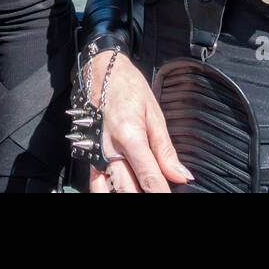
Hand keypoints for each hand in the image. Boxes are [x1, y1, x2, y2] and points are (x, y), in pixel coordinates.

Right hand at [82, 51, 193, 192]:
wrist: (101, 71)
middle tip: (159, 194)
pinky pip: (95, 183)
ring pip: (106, 191)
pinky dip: (106, 192)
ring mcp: (95, 153)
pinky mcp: (87, 154)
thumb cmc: (128, 87)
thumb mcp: (153, 113)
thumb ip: (165, 150)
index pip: (149, 176)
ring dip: (123, 194)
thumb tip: (180, 175)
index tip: (171, 197)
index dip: (163, 193)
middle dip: (144, 196)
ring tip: (140, 193)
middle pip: (127, 189)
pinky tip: (119, 192)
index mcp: (129, 135)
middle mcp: (108, 148)